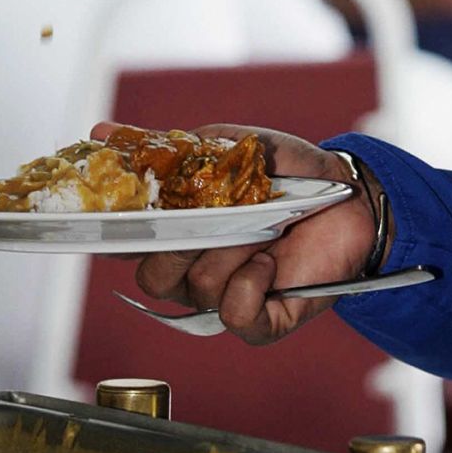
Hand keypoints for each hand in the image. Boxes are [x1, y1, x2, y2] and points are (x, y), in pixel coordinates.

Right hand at [92, 123, 377, 344]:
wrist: (351, 193)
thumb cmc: (288, 171)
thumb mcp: (226, 146)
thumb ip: (167, 148)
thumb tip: (101, 131)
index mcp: (182, 232)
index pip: (129, 245)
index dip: (122, 232)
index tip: (127, 211)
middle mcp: (197, 269)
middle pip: (154, 274)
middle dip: (182, 240)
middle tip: (217, 212)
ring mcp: (227, 297)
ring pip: (197, 287)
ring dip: (233, 247)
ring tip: (267, 225)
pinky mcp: (261, 321)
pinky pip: (234, 314)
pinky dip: (250, 283)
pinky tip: (271, 261)